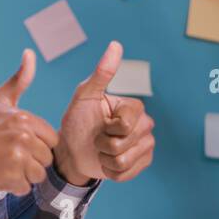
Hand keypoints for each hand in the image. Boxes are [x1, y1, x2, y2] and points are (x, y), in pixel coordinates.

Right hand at [0, 49, 59, 196]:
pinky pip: (25, 187)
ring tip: (5, 165)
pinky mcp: (10, 178)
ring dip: (24, 175)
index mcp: (23, 118)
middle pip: (47, 158)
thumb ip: (19, 80)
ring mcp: (17, 159)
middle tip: (8, 155)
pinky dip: (13, 186)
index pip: (51, 139)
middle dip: (31, 161)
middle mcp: (22, 137)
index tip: (17, 142)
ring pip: (39, 174)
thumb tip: (30, 53)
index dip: (37, 144)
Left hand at [54, 40, 154, 184]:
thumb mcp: (84, 96)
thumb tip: (115, 44)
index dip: (107, 128)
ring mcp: (146, 145)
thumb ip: (101, 73)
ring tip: (101, 150)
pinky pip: (127, 174)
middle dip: (104, 144)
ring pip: (125, 160)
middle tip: (98, 138)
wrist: (72, 149)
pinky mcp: (143, 163)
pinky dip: (110, 171)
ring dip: (105, 159)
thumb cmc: (77, 120)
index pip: (126, 124)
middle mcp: (145, 124)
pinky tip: (106, 162)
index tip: (99, 123)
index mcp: (134, 107)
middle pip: (124, 143)